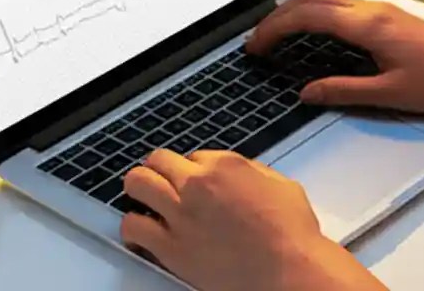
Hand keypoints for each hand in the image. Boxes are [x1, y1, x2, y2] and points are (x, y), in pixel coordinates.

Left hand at [120, 149, 384, 290]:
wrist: (287, 268)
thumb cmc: (291, 232)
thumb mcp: (280, 184)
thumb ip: (252, 172)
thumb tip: (237, 173)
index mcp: (226, 164)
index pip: (192, 156)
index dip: (191, 169)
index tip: (193, 180)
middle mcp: (197, 184)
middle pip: (157, 161)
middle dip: (158, 169)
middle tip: (159, 181)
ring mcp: (180, 214)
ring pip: (137, 184)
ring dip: (139, 188)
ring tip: (143, 200)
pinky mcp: (170, 246)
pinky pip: (132, 226)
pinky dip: (132, 226)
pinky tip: (141, 231)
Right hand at [245, 0, 423, 112]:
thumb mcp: (388, 95)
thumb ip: (343, 91)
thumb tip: (306, 92)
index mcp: (367, 25)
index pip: (307, 16)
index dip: (274, 29)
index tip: (254, 47)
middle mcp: (371, 9)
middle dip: (278, 15)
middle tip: (257, 41)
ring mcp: (381, 10)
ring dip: (297, 12)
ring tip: (276, 37)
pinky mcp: (389, 16)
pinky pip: (342, 6)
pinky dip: (317, 15)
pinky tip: (312, 36)